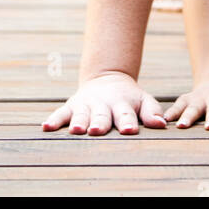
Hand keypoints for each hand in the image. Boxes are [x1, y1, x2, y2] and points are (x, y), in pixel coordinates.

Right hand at [42, 72, 167, 135]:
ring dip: (78, 122)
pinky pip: (61, 113)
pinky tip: (46, 128)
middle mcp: (103, 104)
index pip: (126, 114)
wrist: (107, 78)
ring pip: (81, 115)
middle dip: (99, 123)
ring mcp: (86, 105)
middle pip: (101, 115)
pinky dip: (54, 120)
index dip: (128, 121)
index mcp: (122, 104)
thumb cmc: (128, 98)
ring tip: (76, 130)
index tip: (129, 130)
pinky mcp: (71, 106)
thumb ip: (151, 111)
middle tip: (98, 130)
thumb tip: (162, 124)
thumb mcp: (143, 100)